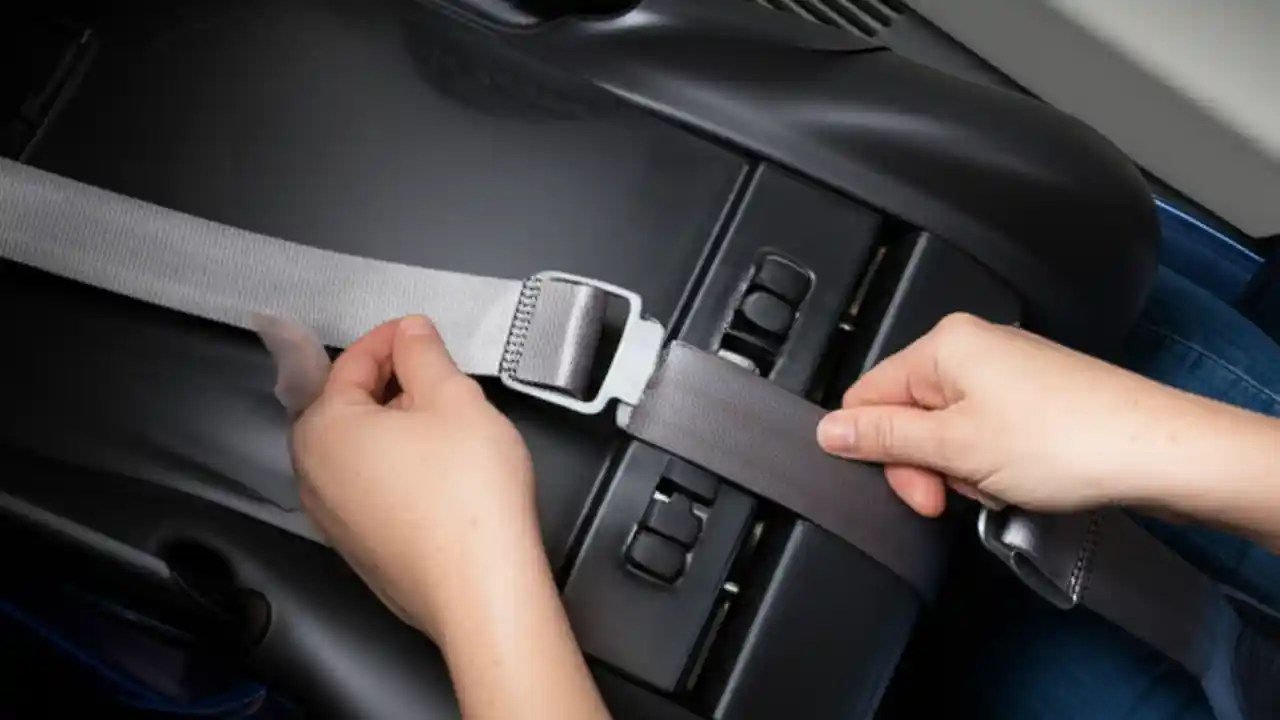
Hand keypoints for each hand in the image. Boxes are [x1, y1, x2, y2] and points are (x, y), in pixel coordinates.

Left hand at [290, 316, 539, 640]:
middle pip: (346, 408)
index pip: (351, 363)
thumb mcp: (454, 398)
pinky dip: (396, 467)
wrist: (481, 591)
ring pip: (358, 450)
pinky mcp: (359, 550)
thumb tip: (409, 333)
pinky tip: (440, 470)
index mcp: (322, 429)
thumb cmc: (467, 493)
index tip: (420, 332)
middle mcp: (311, 474)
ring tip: (446, 423)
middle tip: (438, 377)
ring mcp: (332, 519)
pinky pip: (369, 489)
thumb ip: (424, 354)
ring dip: (394, 427)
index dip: (391, 339)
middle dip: (390, 385)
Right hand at [816, 313, 1278, 522]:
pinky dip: (991, 463)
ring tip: (1001, 485)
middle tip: (952, 498)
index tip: (914, 490)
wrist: (1158, 451)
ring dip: (961, 469)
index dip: (879, 450)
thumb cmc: (1062, 441)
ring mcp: (1007, 370)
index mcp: (944, 344)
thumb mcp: (954, 447)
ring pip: (947, 430)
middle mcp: (973, 346)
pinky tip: (1019, 480)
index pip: (868, 395)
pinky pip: (984, 431)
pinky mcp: (1035, 396)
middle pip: (908, 414)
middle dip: (925, 464)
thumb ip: (884, 438)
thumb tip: (826, 429)